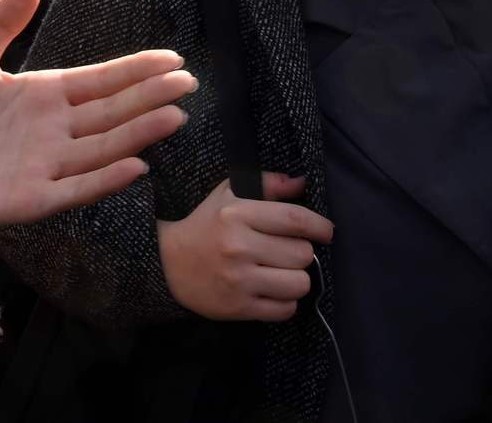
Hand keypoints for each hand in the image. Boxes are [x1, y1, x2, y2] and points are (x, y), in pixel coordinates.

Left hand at [0, 0, 194, 234]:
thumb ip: (2, 25)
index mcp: (46, 96)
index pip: (101, 80)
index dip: (135, 70)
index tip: (173, 58)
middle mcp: (57, 130)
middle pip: (111, 111)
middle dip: (149, 97)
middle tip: (189, 82)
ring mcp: (49, 165)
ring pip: (103, 147)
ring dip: (138, 134)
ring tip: (174, 116)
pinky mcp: (34, 198)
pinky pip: (76, 187)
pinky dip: (105, 178)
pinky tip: (135, 167)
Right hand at [157, 173, 332, 321]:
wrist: (166, 264)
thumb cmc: (204, 226)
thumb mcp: (228, 195)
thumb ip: (267, 185)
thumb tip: (301, 182)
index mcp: (236, 214)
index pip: (295, 220)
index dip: (319, 227)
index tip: (324, 232)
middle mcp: (238, 247)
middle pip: (302, 254)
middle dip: (300, 253)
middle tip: (286, 252)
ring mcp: (239, 280)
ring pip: (299, 284)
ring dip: (296, 279)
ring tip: (280, 273)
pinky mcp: (238, 307)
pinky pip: (285, 309)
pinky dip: (284, 302)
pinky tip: (270, 291)